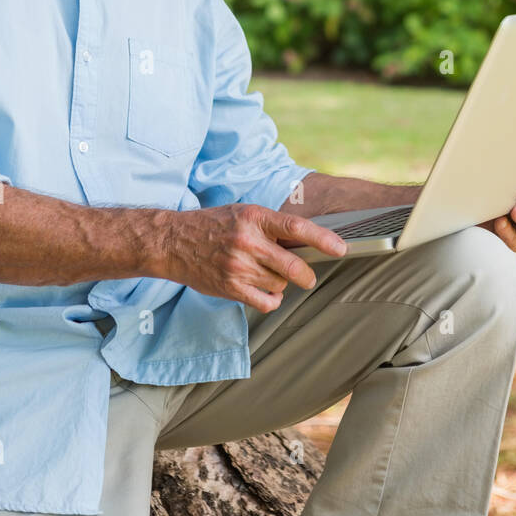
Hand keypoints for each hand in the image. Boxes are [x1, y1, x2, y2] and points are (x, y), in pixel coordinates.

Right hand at [159, 204, 347, 313]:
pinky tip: (265, 290)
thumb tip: (308, 242)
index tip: (341, 248)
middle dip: (306, 275)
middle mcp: (247, 242)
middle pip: (293, 266)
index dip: (323, 239)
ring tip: (265, 273)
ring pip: (280, 284)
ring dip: (280, 283)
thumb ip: (272, 226)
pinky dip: (272, 299)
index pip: (296, 228)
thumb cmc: (214, 225)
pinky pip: (266, 301)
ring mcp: (238, 267)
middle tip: (307, 277)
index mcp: (254, 218)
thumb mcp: (244, 214)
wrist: (174, 242)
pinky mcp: (231, 288)